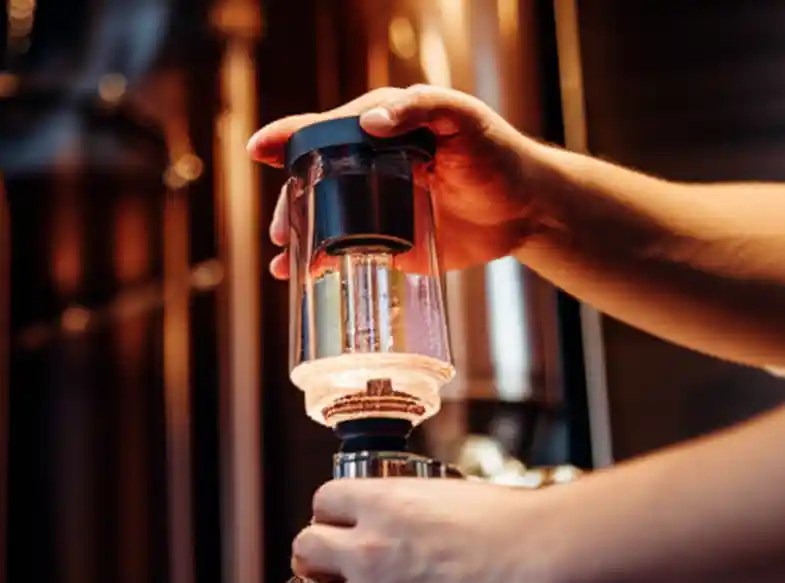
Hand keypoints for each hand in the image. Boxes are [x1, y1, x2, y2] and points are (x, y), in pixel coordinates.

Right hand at [247, 85, 552, 278]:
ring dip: (295, 235)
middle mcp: (368, 166)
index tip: (259, 148)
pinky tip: (298, 274)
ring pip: (320, 218)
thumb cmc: (496, 154)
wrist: (525, 208)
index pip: (323, 129)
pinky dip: (316, 262)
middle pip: (312, 180)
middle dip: (290, 202)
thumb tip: (372, 121)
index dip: (288, 136)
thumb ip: (421, 108)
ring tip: (284, 257)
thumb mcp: (463, 119)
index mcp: (379, 129)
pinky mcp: (386, 242)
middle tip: (285, 228)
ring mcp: (374, 206)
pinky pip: (342, 250)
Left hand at [255, 477, 557, 582]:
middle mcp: (369, 549)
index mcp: (387, 504)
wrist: (544, 568)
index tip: (331, 528)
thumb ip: (441, 511)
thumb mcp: (466, 499)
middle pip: (305, 549)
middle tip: (314, 578)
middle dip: (306, 563)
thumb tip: (453, 519)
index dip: (326, 516)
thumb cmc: (522, 530)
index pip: (327, 499)